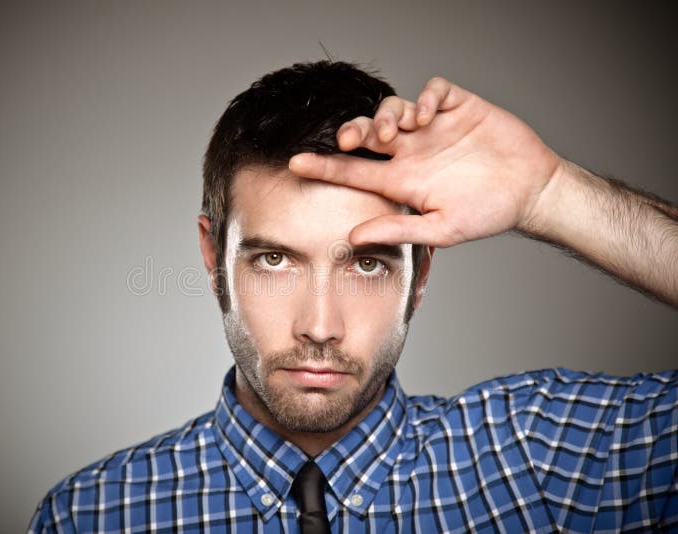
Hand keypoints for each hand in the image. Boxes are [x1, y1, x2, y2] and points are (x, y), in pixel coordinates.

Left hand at [288, 77, 563, 246]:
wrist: (530, 191)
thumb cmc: (486, 213)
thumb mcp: (441, 229)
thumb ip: (397, 230)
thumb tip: (353, 237)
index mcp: (401, 180)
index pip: (353, 170)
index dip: (324, 166)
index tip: (295, 164)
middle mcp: (410, 151)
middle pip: (366, 133)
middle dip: (353, 130)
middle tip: (351, 138)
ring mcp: (432, 128)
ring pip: (393, 108)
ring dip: (386, 115)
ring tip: (397, 131)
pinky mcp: (457, 108)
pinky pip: (432, 91)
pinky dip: (424, 97)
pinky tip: (426, 114)